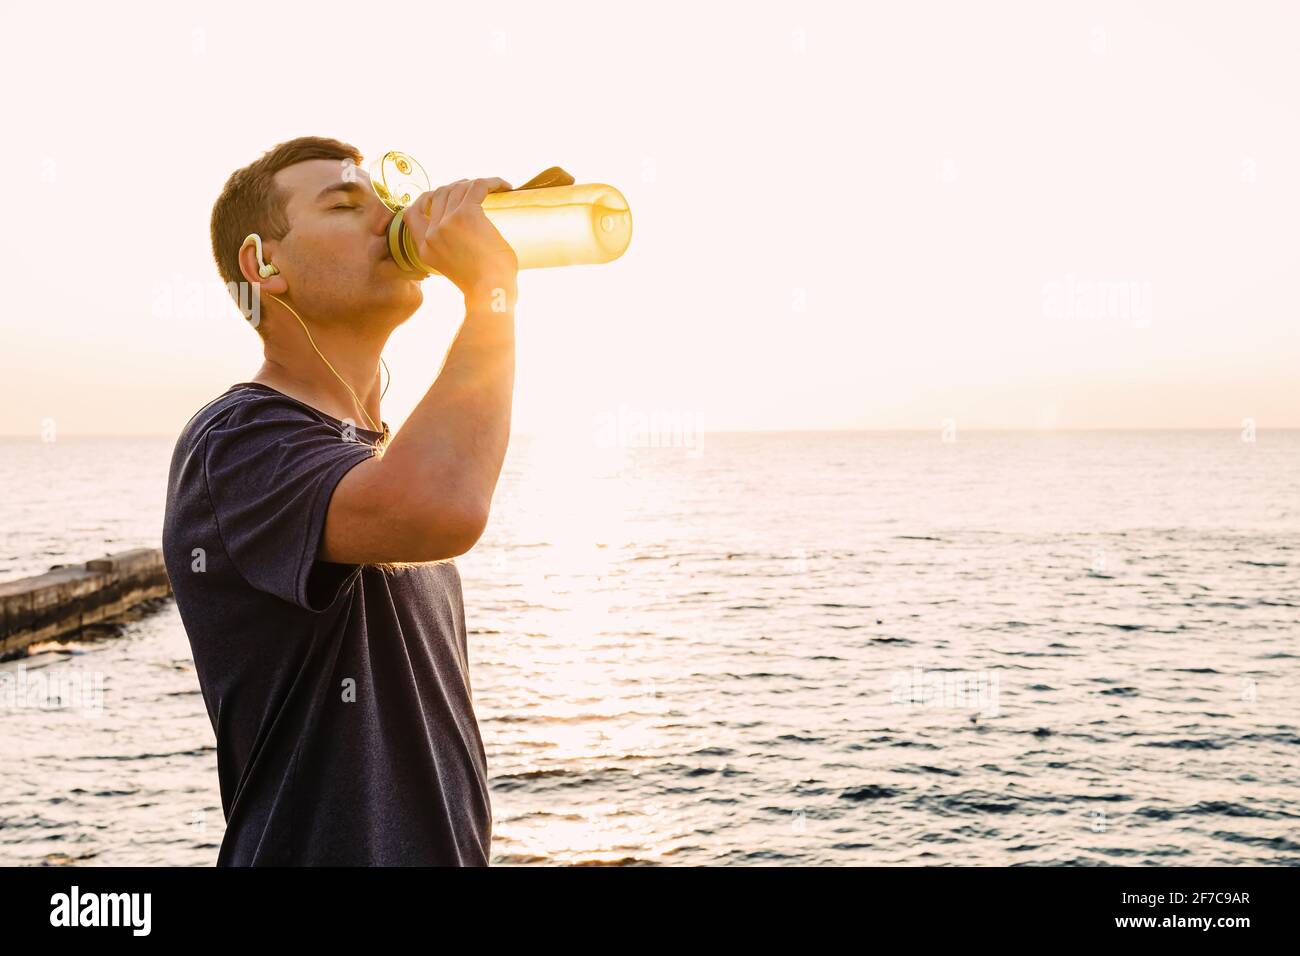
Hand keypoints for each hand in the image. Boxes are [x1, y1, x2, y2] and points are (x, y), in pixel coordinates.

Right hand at [401, 178, 518, 297]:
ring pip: (458, 188)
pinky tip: (504, 185)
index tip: (442, 194)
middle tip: (475, 190)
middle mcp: (431, 234)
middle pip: (440, 195)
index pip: (412, 213)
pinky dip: (492, 182)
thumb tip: (464, 237)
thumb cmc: (483, 286)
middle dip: (456, 187)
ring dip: (475, 184)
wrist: (491, 293)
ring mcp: (447, 223)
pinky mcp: (467, 215)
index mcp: (424, 248)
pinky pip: (477, 187)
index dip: (426, 199)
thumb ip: (449, 251)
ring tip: (493, 188)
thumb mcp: (453, 268)